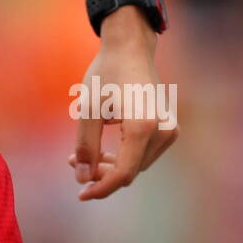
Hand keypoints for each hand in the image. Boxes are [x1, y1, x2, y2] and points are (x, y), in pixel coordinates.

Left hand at [68, 35, 177, 200]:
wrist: (130, 48)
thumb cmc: (106, 74)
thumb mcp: (88, 109)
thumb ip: (85, 146)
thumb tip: (82, 180)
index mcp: (142, 127)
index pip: (123, 174)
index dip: (101, 187)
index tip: (80, 194)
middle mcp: (163, 132)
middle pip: (130, 170)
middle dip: (101, 173)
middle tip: (73, 163)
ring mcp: (169, 131)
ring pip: (137, 164)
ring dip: (112, 165)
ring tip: (81, 155)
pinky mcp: (168, 128)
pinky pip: (144, 153)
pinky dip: (124, 155)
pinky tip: (103, 149)